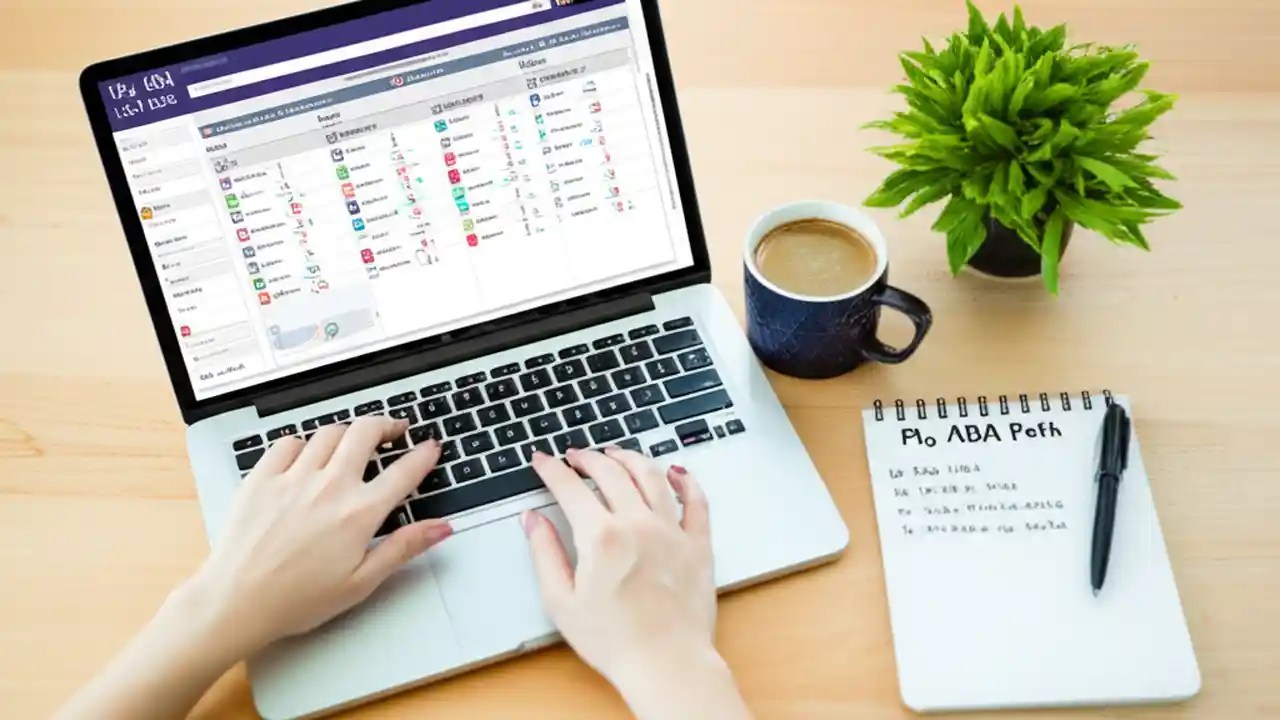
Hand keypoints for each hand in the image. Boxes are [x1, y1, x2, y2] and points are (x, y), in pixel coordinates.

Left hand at [194, 417, 453, 652]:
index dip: (423, 454)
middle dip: (386, 425)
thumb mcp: (361, 582)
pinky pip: (288, 442)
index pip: (404, 471)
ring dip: (347, 433)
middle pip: (365, 432)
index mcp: (359, 513)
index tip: (430, 447)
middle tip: (393, 431)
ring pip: (329, 433)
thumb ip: (403, 548)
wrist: (235, 602)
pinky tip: (305, 456)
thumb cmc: (297, 600)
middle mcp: (329, 486)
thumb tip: (440, 528)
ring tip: (351, 442)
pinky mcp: (261, 478)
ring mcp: (293, 477)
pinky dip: (302, 443)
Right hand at [523, 449, 750, 719]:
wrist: (666, 664)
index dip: (552, 469)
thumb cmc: (615, 641)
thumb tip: (532, 520)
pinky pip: (696, 501)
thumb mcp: (562, 601)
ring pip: (652, 475)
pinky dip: (686, 480)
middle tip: (575, 456)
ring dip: (630, 458)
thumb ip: (544, 553)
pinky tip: (676, 472)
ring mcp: (671, 531)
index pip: (569, 487)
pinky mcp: (698, 544)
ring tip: (616, 454)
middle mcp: (638, 524)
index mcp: (601, 536)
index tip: (543, 460)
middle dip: (588, 458)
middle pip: (611, 472)